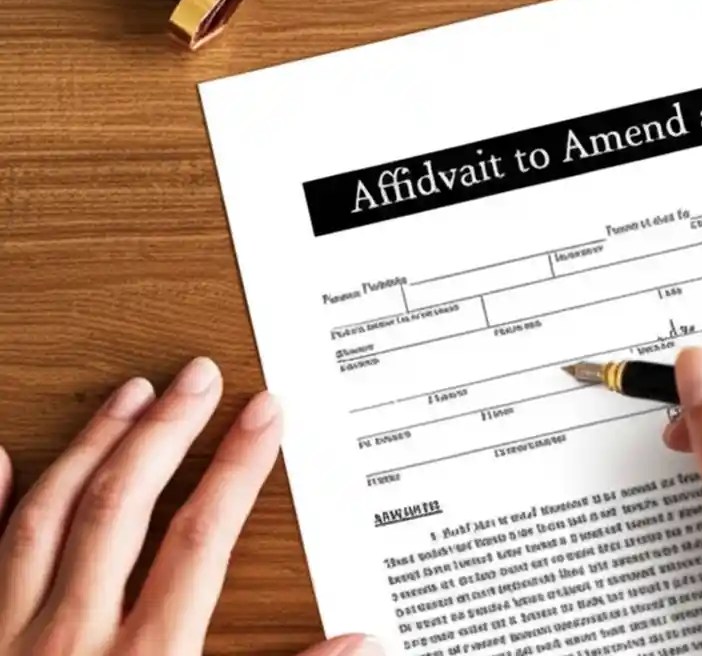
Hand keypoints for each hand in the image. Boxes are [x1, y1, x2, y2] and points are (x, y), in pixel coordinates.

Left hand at [0, 357, 381, 655]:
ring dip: (90, 447)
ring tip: (129, 394)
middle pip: (121, 508)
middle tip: (196, 375)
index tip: (266, 411)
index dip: (239, 466)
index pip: (201, 536)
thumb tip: (363, 640)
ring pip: (44, 518)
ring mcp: (8, 640)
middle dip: (166, 432)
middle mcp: (71, 640)